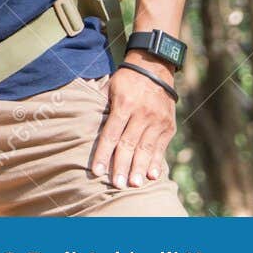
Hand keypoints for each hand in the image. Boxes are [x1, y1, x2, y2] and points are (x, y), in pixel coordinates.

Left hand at [88, 55, 176, 188]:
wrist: (155, 68)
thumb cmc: (126, 80)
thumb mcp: (110, 87)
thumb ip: (101, 106)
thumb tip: (83, 123)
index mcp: (124, 104)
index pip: (111, 134)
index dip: (104, 154)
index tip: (97, 171)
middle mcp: (142, 114)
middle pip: (129, 144)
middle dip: (122, 166)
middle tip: (117, 184)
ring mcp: (157, 120)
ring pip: (146, 148)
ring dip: (139, 168)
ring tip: (134, 184)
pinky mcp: (168, 126)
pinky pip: (161, 147)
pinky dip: (157, 162)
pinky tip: (152, 176)